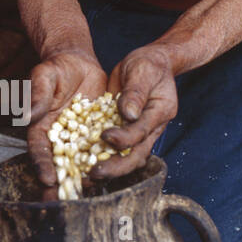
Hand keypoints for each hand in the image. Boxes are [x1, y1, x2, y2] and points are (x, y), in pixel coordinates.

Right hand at [27, 50, 107, 186]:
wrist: (79, 63)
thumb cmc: (56, 69)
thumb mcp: (45, 76)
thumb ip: (37, 95)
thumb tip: (26, 115)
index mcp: (41, 127)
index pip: (39, 149)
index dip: (42, 165)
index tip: (48, 179)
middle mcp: (61, 138)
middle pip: (60, 163)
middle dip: (63, 181)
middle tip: (67, 198)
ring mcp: (80, 138)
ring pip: (83, 161)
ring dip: (87, 175)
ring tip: (93, 188)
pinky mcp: (99, 134)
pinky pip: (104, 149)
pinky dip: (107, 159)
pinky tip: (114, 170)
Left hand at [91, 44, 178, 179]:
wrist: (149, 64)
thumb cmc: (148, 65)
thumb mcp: (143, 71)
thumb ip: (136, 92)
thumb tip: (129, 114)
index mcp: (160, 112)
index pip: (141, 131)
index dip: (124, 137)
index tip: (105, 136)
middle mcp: (151, 128)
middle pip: (135, 155)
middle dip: (115, 166)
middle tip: (95, 173)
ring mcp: (138, 133)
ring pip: (125, 158)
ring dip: (107, 169)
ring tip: (86, 177)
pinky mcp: (124, 133)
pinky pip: (113, 150)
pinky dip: (99, 158)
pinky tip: (81, 166)